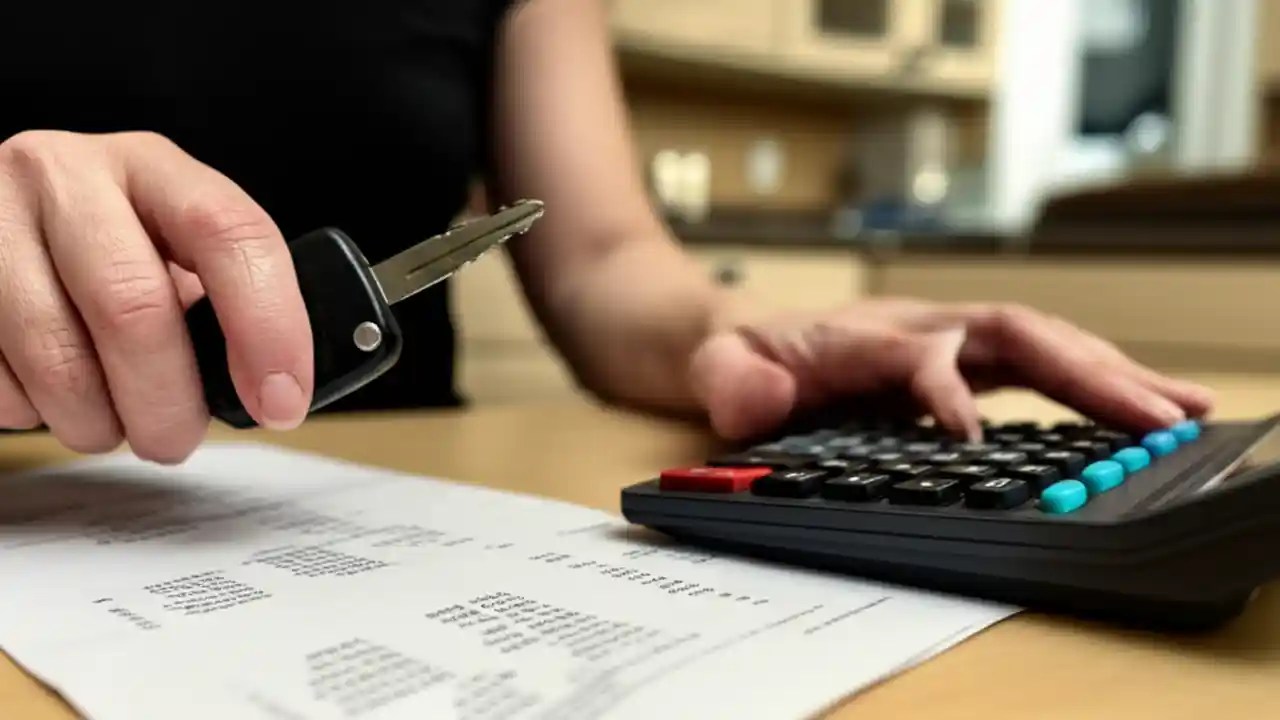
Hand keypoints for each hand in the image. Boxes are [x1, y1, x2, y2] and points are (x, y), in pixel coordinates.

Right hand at [0, 130, 312, 460]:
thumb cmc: (105, 254)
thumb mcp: (166, 249)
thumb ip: (216, 301)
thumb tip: (272, 390)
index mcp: (150, 166)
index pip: (230, 232)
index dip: (269, 326)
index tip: (282, 401)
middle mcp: (63, 175)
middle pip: (133, 307)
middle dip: (167, 401)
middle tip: (176, 440)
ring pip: (55, 357)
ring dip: (96, 421)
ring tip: (112, 425)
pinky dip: (33, 412)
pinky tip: (48, 393)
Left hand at [689, 298, 1213, 440]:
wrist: (736, 336)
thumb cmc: (737, 357)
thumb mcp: (715, 369)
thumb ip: (732, 381)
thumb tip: (763, 398)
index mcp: (864, 334)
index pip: (926, 353)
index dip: (950, 392)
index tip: (973, 441)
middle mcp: (919, 328)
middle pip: (1016, 334)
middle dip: (1087, 374)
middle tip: (1157, 419)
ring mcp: (946, 340)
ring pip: (1044, 343)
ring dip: (1111, 375)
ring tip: (1184, 410)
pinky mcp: (960, 360)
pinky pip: (1038, 364)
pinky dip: (1091, 381)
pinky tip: (1135, 408)